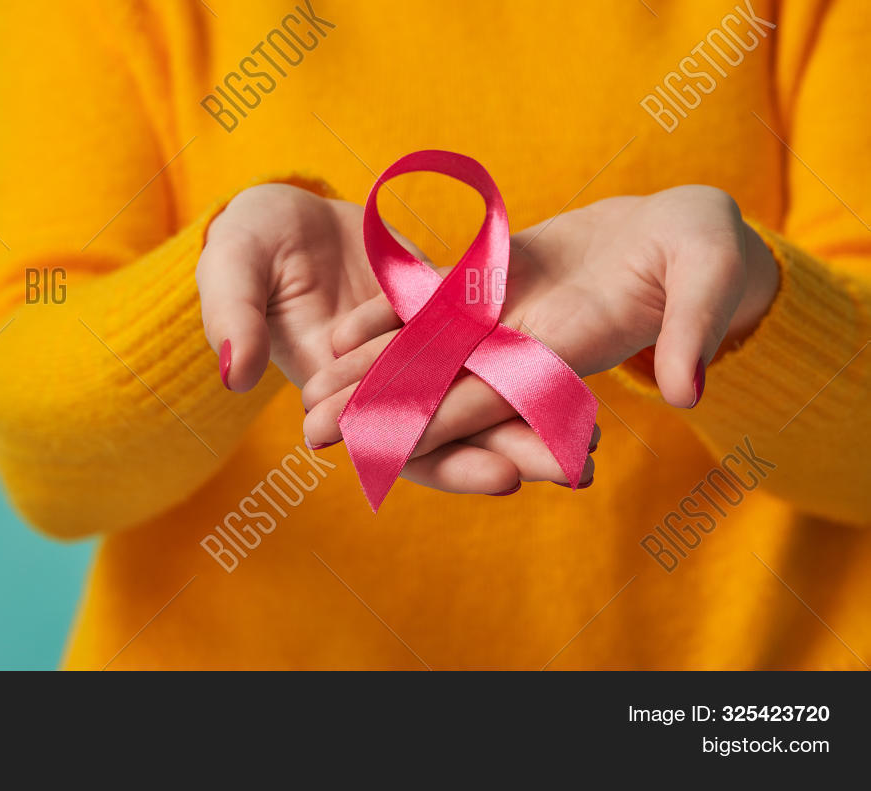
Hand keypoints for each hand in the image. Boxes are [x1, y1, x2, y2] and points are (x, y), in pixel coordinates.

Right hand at [198, 183, 588, 493]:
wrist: (274, 211)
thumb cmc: (242, 240)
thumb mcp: (229, 269)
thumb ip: (232, 317)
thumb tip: (236, 374)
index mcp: (332, 386)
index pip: (392, 437)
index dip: (444, 461)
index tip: (501, 479)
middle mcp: (381, 381)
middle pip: (452, 427)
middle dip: (512, 450)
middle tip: (578, 469)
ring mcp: (414, 348)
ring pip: (478, 388)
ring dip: (530, 413)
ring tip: (593, 433)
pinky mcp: (440, 311)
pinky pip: (490, 338)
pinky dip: (528, 356)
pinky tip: (580, 366)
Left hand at [303, 185, 779, 490]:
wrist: (687, 236)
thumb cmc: (711, 254)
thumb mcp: (713, 279)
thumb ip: (696, 330)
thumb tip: (693, 392)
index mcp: (569, 355)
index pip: (492, 397)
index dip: (436, 422)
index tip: (379, 447)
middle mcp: (523, 351)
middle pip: (439, 387)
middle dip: (376, 413)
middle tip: (309, 436)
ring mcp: (503, 323)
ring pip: (422, 354)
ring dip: (364, 377)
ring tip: (305, 397)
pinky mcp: (492, 289)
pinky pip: (428, 308)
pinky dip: (384, 320)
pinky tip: (334, 334)